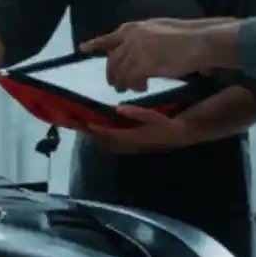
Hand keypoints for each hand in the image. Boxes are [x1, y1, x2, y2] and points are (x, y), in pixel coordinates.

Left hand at [79, 19, 211, 91]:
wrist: (199, 41)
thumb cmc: (186, 35)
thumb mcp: (159, 28)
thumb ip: (144, 36)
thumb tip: (138, 46)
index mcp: (134, 27)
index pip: (109, 37)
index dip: (95, 43)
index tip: (83, 48)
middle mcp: (131, 38)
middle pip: (112, 59)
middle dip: (112, 72)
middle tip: (113, 83)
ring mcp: (136, 51)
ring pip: (120, 72)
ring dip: (121, 82)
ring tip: (125, 89)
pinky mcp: (143, 65)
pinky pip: (130, 80)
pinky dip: (133, 86)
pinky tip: (140, 89)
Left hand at [80, 106, 195, 153]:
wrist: (177, 136)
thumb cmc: (165, 124)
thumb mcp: (153, 116)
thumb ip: (136, 113)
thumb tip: (118, 109)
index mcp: (132, 137)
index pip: (109, 134)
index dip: (97, 129)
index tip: (85, 122)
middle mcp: (128, 145)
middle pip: (105, 142)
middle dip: (92, 135)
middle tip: (78, 126)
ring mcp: (130, 147)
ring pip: (108, 144)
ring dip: (96, 138)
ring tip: (85, 128)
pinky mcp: (132, 146)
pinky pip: (113, 144)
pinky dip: (104, 139)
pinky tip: (101, 131)